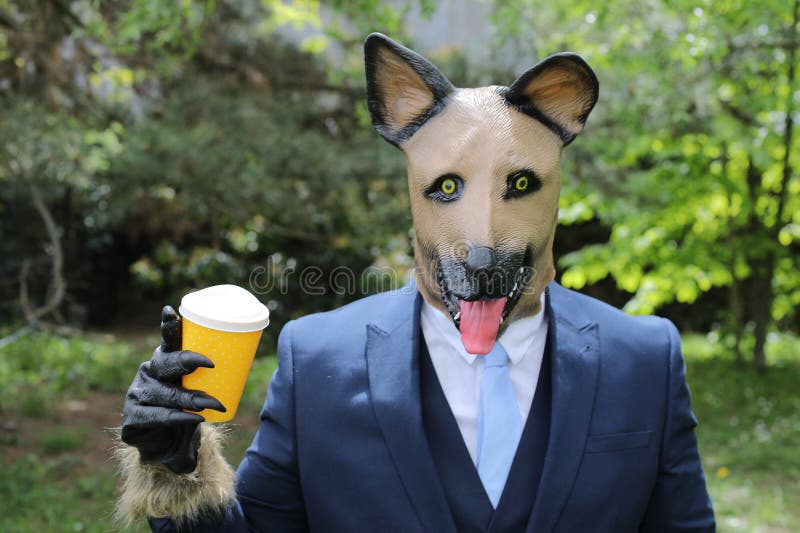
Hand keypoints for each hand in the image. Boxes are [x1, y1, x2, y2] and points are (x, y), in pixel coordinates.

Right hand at [121, 305, 225, 473]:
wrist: (170, 445)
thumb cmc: (189, 409)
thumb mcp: (200, 387)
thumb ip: (215, 373)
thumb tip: (250, 353)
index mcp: (164, 359)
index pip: (166, 339)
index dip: (168, 326)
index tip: (171, 312)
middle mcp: (147, 372)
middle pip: (164, 363)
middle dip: (186, 360)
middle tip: (210, 363)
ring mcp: (137, 394)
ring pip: (165, 393)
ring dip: (190, 398)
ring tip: (213, 403)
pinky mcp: (133, 418)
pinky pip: (159, 416)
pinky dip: (179, 417)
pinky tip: (193, 418)